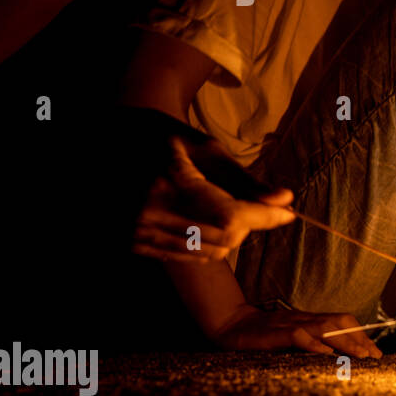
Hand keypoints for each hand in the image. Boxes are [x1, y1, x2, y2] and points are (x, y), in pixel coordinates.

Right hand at [132, 136, 295, 263]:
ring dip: (228, 237)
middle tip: (251, 205)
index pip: (231, 214)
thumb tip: (285, 200)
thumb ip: (245, 180)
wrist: (106, 142)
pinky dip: (205, 245)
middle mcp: (150, 211)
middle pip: (222, 238)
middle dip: (247, 225)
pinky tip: (202, 222)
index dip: (264, 217)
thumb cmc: (164, 138)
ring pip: (207, 253)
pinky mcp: (129, 244)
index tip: (289, 214)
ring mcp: (136, 231)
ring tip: (221, 209)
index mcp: (168, 180)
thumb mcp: (205, 149)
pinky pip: (184, 257)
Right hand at [213, 304, 382, 357]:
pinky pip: (297, 336)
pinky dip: (313, 343)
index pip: (342, 322)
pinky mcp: (274, 333)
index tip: (375, 352)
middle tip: (375, 356)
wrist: (229, 325)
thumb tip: (332, 355)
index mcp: (309, 320)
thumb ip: (308, 341)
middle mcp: (304, 319)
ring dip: (345, 341)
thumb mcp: (288, 337)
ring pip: (324, 328)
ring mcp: (290, 323)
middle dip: (360, 339)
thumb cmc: (260, 335)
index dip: (360, 335)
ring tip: (361, 355)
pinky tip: (326, 353)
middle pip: (340, 322)